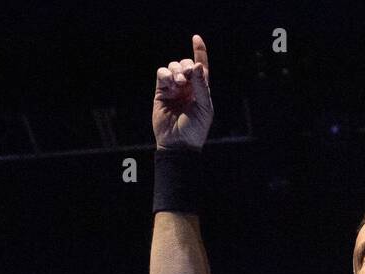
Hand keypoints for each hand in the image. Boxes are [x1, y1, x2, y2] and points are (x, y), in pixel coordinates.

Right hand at [153, 34, 213, 149]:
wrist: (178, 143)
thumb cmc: (195, 128)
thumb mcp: (204, 106)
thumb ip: (201, 85)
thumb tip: (197, 65)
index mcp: (201, 89)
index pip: (201, 67)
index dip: (199, 52)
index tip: (196, 38)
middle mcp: (187, 87)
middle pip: (186, 64)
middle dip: (186, 66)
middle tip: (187, 76)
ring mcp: (173, 88)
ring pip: (172, 66)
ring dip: (176, 71)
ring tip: (178, 84)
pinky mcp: (160, 91)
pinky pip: (161, 74)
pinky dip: (165, 75)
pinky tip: (170, 85)